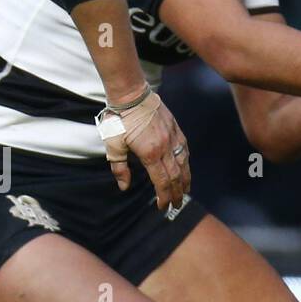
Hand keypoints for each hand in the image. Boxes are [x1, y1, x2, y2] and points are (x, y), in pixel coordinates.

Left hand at [97, 87, 190, 210]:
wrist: (131, 94)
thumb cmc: (118, 119)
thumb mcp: (113, 145)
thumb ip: (119, 167)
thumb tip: (124, 186)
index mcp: (150, 153)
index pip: (162, 181)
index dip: (164, 196)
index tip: (163, 207)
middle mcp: (165, 146)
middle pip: (176, 176)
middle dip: (177, 193)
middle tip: (176, 205)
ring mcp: (173, 136)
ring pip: (184, 163)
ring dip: (186, 180)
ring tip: (185, 191)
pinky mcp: (175, 128)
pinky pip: (185, 149)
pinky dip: (187, 162)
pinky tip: (186, 168)